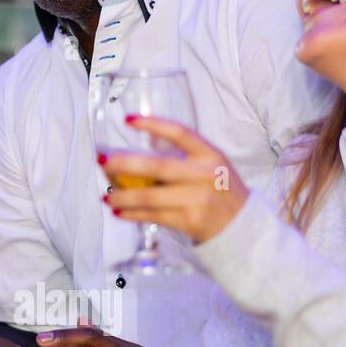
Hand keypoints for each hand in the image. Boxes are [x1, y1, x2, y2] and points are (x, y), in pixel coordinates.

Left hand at [100, 116, 248, 243]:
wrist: (243, 227)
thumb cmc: (220, 191)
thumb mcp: (212, 165)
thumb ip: (184, 155)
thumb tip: (141, 144)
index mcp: (210, 155)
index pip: (181, 133)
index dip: (153, 124)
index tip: (127, 119)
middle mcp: (205, 175)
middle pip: (158, 166)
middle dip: (124, 164)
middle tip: (102, 161)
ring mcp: (198, 199)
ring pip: (150, 196)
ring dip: (123, 196)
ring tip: (107, 196)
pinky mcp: (190, 221)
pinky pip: (153, 216)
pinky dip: (132, 214)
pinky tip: (119, 212)